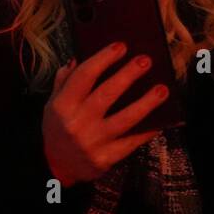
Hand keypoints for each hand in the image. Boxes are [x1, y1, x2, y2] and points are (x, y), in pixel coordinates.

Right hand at [42, 42, 165, 185]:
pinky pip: (132, 141)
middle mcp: (76, 123)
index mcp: (61, 106)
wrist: (55, 167)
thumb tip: (78, 59)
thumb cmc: (56, 130)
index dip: (103, 59)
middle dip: (129, 74)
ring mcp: (92, 141)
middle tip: (146, 60)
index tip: (121, 46)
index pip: (84, 76)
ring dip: (147, 102)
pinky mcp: (106, 158)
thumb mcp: (51, 105)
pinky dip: (148, 130)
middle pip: (107, 94)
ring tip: (163, 89)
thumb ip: (64, 82)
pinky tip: (163, 119)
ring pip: (125, 118)